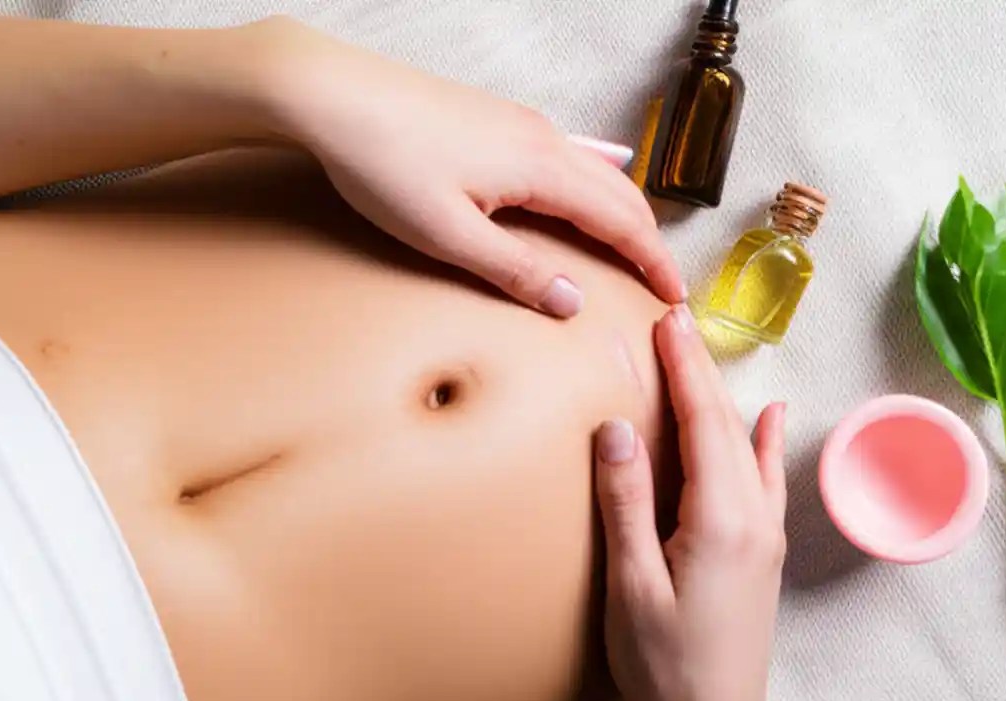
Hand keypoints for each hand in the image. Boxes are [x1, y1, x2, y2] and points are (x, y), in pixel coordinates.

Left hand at [259, 18, 685, 316]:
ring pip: (594, 170)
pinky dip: (590, 186)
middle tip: (661, 280)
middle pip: (619, 191)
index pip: (620, 221)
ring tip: (629, 248)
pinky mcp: (496, 119)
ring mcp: (521, 123)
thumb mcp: (447, 235)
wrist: (331, 94)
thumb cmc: (383, 163)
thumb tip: (570, 301)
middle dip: (646, 238)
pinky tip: (581, 195)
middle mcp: (543, 139)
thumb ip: (514, 271)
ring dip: (620, 211)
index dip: (652, 261)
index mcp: (542, 168)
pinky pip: (567, 155)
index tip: (674, 294)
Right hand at [594, 306, 786, 700]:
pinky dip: (763, 440)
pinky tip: (770, 417)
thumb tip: (616, 431)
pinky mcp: (761, 552)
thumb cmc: (668, 666)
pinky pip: (766, 478)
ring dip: (722, 396)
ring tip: (702, 356)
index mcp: (720, 519)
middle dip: (700, 370)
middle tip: (676, 321)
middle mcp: (753, 518)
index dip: (683, 368)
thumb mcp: (632, 588)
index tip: (667, 321)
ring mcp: (764, 535)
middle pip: (726, 424)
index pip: (701, 422)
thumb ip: (625, 506)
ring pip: (744, 445)